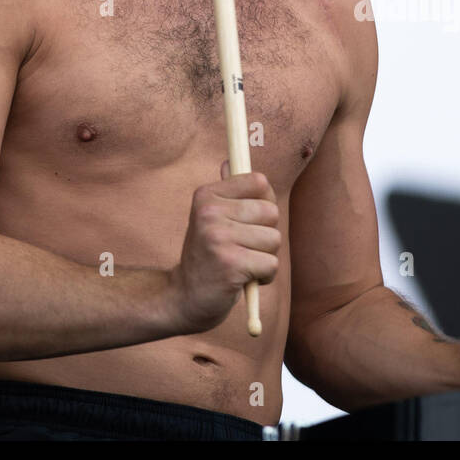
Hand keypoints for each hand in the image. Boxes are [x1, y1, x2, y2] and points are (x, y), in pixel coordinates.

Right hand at [169, 162, 280, 333]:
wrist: (185, 297)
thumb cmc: (208, 255)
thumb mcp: (212, 219)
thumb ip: (229, 193)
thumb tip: (233, 161)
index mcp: (206, 195)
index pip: (259, 182)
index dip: (263, 203)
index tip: (248, 220)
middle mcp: (210, 212)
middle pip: (271, 212)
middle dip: (265, 234)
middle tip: (242, 248)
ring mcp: (218, 238)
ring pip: (274, 240)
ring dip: (265, 257)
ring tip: (241, 264)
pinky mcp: (230, 264)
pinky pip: (271, 264)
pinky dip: (264, 277)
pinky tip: (243, 279)